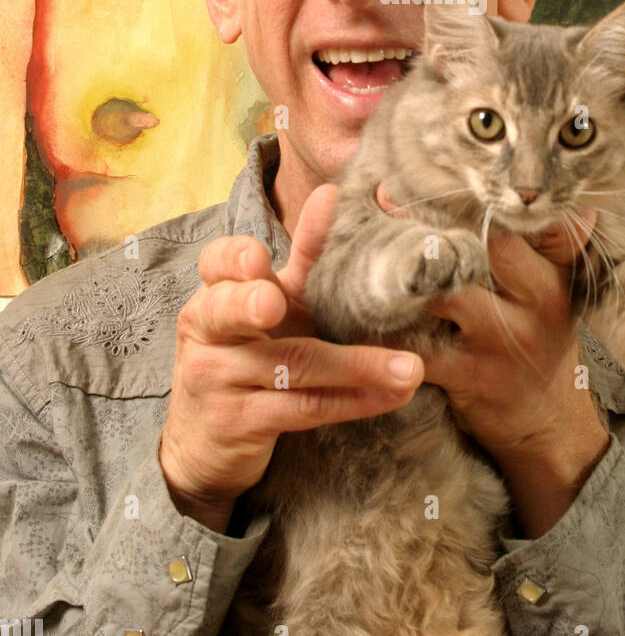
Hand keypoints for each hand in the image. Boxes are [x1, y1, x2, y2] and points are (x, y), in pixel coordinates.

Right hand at [159, 184, 423, 531]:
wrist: (205, 442)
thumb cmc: (248, 354)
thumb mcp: (272, 302)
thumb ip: (303, 253)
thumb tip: (334, 193)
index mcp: (215, 291)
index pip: (213, 264)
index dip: (232, 259)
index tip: (258, 257)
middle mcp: (208, 332)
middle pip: (226, 311)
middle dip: (250, 304)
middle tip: (276, 301)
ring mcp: (218, 381)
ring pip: (289, 367)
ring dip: (356, 367)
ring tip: (409, 367)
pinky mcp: (239, 424)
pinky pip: (304, 409)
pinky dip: (354, 401)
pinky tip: (393, 395)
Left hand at [375, 186, 609, 536]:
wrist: (551, 428)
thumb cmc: (545, 347)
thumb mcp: (564, 299)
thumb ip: (562, 252)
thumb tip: (586, 207)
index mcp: (551, 280)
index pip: (514, 229)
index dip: (466, 202)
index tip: (420, 176)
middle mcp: (531, 307)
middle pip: (479, 252)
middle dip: (427, 225)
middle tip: (382, 199)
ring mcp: (500, 344)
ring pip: (444, 295)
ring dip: (402, 273)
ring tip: (362, 247)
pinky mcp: (470, 379)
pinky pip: (420, 350)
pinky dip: (387, 332)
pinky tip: (356, 312)